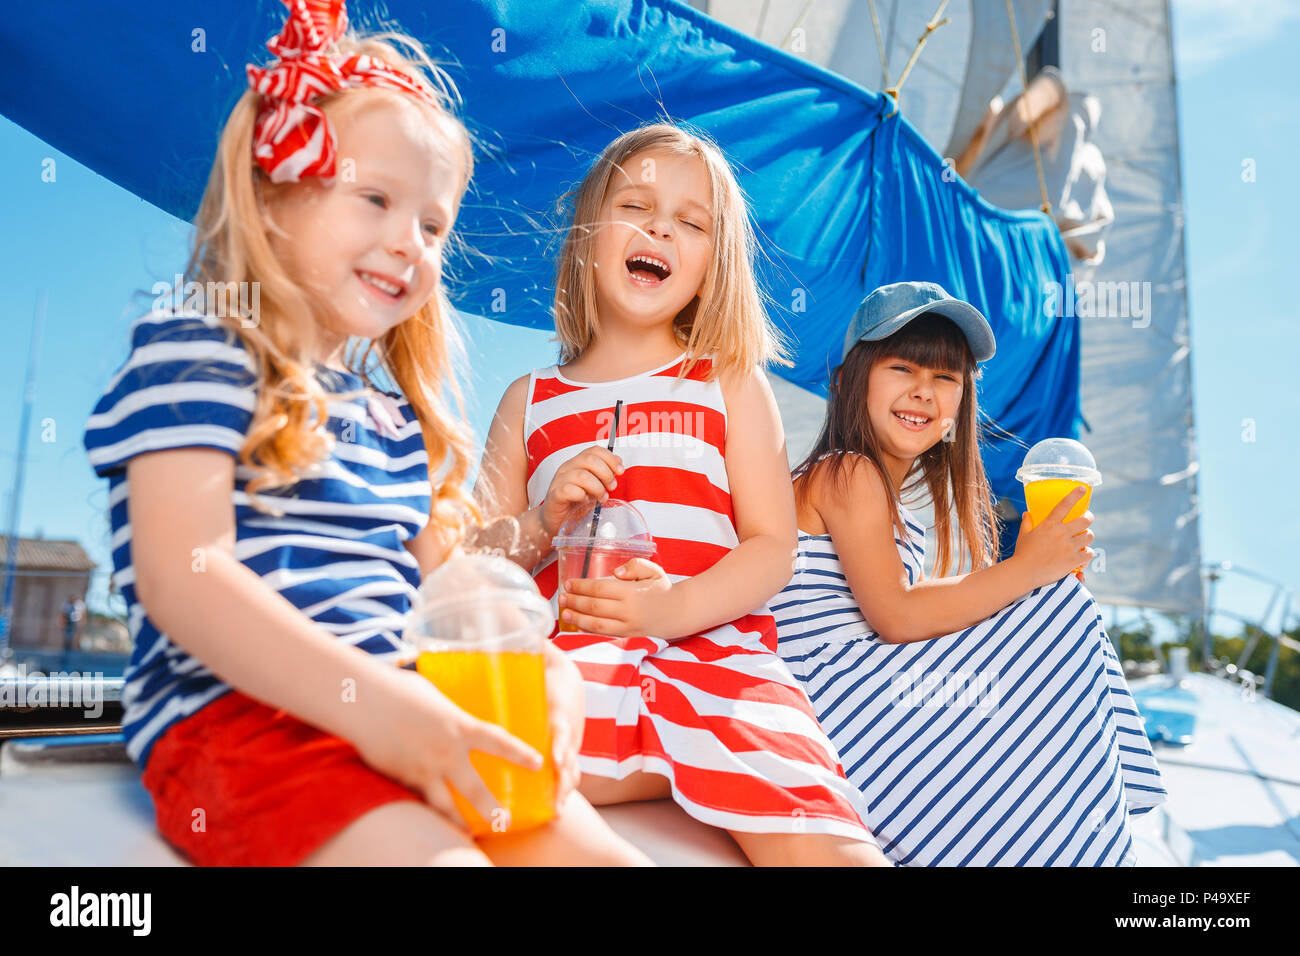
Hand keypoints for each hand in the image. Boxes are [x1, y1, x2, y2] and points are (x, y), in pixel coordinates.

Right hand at [351, 666, 544, 832]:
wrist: (363, 701)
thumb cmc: (402, 690)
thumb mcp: (438, 699)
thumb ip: (453, 716)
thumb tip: (462, 720)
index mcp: (458, 726)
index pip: (498, 742)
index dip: (519, 754)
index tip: (538, 763)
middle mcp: (444, 752)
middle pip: (474, 790)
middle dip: (492, 810)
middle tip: (506, 823)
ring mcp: (422, 769)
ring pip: (445, 806)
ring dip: (460, 823)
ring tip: (472, 835)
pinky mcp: (402, 778)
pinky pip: (420, 799)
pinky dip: (429, 809)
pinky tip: (436, 821)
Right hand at [540, 446, 624, 537]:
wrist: (555, 521)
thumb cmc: (574, 504)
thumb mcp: (593, 487)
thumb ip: (603, 476)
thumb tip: (617, 467)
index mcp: (577, 463)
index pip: (594, 451)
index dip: (610, 458)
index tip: (620, 470)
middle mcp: (567, 468)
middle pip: (589, 459)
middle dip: (606, 473)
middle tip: (611, 487)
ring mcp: (559, 481)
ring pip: (582, 475)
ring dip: (597, 488)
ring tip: (601, 498)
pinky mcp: (555, 495)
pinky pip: (569, 490)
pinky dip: (581, 495)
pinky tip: (585, 501)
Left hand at [541, 641, 584, 807]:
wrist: (571, 682)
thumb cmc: (549, 672)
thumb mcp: (543, 656)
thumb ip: (526, 644)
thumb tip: (503, 618)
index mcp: (562, 709)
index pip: (563, 728)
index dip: (562, 743)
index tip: (557, 758)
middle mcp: (569, 732)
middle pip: (569, 758)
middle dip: (565, 780)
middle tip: (559, 801)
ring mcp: (568, 746)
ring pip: (569, 772)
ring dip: (564, 793)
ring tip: (556, 815)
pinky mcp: (562, 756)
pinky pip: (563, 776)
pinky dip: (559, 794)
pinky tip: (551, 813)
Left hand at [558, 558, 675, 637]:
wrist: (678, 613)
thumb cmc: (662, 589)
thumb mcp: (653, 570)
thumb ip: (635, 565)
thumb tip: (616, 572)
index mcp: (632, 592)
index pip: (600, 588)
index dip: (581, 586)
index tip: (569, 584)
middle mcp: (628, 611)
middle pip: (594, 606)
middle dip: (575, 602)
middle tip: (561, 597)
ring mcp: (628, 626)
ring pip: (596, 624)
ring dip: (577, 618)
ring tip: (564, 612)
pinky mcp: (628, 636)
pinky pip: (604, 634)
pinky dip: (589, 630)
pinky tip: (577, 625)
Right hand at [1012, 486, 1095, 589]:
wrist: (1024, 573)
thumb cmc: (1022, 554)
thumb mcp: (1023, 535)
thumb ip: (1027, 523)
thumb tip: (1027, 514)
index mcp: (1049, 524)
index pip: (1065, 505)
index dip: (1075, 495)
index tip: (1083, 489)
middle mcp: (1062, 533)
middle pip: (1085, 520)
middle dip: (1088, 517)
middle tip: (1087, 519)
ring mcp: (1069, 547)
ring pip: (1089, 536)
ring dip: (1088, 537)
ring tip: (1084, 539)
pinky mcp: (1074, 560)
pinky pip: (1089, 554)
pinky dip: (1088, 554)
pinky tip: (1084, 555)